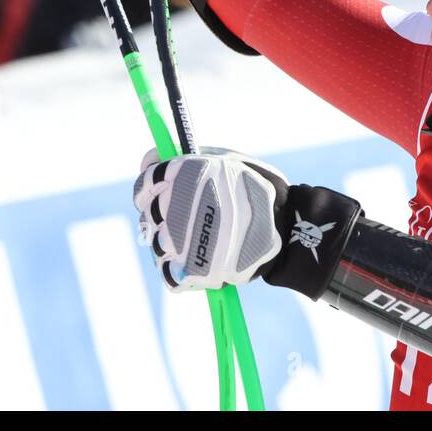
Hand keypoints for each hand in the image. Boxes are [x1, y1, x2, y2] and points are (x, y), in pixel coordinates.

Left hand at [133, 148, 286, 291]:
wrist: (287, 226)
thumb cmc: (256, 189)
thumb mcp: (224, 160)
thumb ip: (184, 159)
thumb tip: (149, 160)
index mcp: (181, 174)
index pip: (144, 185)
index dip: (155, 191)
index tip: (170, 196)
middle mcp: (173, 205)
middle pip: (149, 216)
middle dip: (167, 217)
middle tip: (195, 219)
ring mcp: (177, 240)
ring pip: (156, 244)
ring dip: (175, 243)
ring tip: (204, 240)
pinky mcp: (186, 270)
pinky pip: (168, 271)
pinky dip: (182, 268)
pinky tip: (203, 258)